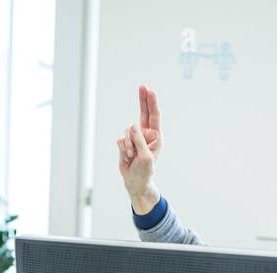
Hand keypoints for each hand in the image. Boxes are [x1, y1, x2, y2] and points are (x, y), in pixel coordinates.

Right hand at [116, 84, 162, 213]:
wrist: (135, 182)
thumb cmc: (145, 171)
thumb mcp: (145, 156)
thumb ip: (140, 140)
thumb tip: (133, 126)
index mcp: (155, 136)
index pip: (154, 116)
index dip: (151, 103)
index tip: (149, 91)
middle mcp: (145, 135)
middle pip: (143, 113)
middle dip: (143, 101)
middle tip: (142, 86)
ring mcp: (135, 139)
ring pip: (127, 131)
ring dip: (128, 145)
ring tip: (131, 156)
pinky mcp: (125, 144)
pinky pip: (120, 140)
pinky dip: (122, 149)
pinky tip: (127, 157)